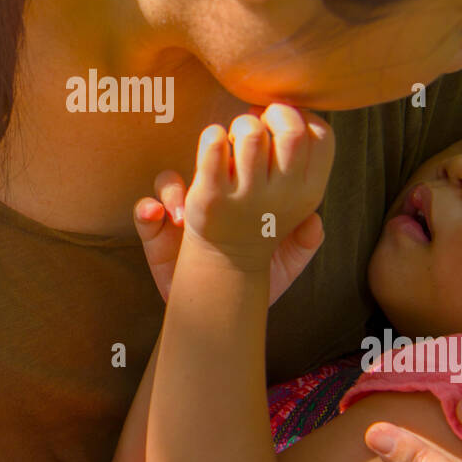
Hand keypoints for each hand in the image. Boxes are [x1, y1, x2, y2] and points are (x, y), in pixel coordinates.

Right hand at [134, 173, 323, 308]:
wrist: (222, 310)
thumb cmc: (257, 277)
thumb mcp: (287, 263)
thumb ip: (303, 244)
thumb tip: (316, 222)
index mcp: (240, 194)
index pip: (240, 160)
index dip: (248, 151)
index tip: (260, 156)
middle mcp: (210, 195)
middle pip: (203, 162)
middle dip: (212, 158)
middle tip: (227, 169)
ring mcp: (182, 211)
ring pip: (169, 181)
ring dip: (174, 190)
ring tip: (183, 210)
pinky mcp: (156, 233)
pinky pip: (145, 211)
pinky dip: (148, 210)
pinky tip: (158, 216)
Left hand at [177, 103, 333, 272]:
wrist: (224, 264)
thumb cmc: (262, 226)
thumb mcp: (300, 220)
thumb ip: (312, 188)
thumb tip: (312, 202)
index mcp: (309, 193)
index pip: (321, 135)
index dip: (300, 117)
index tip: (281, 126)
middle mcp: (283, 195)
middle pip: (291, 129)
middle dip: (272, 113)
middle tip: (257, 125)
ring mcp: (246, 196)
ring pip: (251, 132)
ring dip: (240, 125)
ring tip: (233, 141)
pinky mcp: (211, 195)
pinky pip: (214, 146)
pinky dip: (213, 135)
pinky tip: (213, 143)